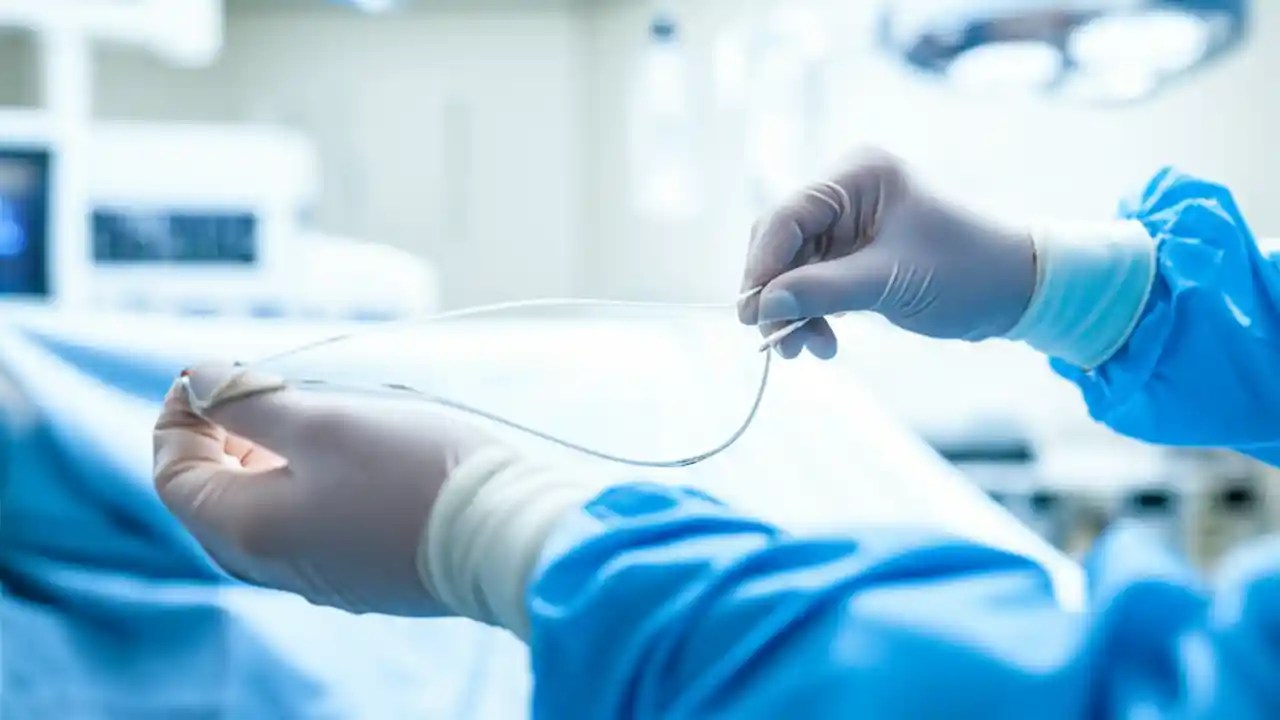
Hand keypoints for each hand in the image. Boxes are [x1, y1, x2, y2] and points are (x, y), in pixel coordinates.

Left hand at [152, 365, 497, 616]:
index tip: (208, 374)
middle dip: (219, 440)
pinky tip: (345, 461)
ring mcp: (320, 578)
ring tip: (301, 419)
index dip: (178, 417)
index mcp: (247, 529)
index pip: (173, 475)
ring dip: (262, 464)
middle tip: (251, 393)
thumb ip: (247, 401)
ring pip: (261, 518)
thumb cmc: (411, 473)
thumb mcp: (322, 421)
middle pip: (212, 502)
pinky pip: (305, 533)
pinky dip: (301, 490)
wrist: (502, 536)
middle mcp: (274, 566)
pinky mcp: (362, 578)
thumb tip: (197, 379)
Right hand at [738, 148, 1035, 358]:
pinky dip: (813, 312)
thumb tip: (764, 306)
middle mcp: (847, 190)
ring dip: (794, 310)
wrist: (1016, 289)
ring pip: (793, 267)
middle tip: (778, 343)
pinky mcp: (854, 252)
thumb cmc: (966, 272)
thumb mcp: (890, 282)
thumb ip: (822, 290)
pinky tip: (824, 341)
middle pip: (783, 242)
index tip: (752, 316)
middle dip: (778, 294)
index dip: (762, 267)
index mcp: (858, 174)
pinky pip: (813, 281)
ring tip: (809, 349)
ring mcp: (849, 221)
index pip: (787, 217)